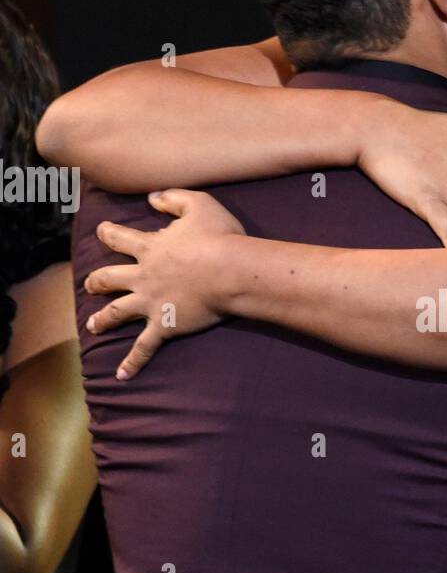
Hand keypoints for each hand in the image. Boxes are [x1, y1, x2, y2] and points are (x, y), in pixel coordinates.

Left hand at [84, 189, 244, 378]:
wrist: (230, 271)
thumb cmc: (219, 236)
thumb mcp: (198, 204)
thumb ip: (172, 198)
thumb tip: (152, 197)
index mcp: (150, 247)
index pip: (120, 239)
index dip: (108, 233)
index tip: (101, 231)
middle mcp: (143, 276)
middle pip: (109, 278)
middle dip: (97, 281)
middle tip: (89, 284)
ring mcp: (151, 303)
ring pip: (117, 312)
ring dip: (102, 319)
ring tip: (92, 325)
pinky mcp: (165, 325)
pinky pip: (143, 347)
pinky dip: (132, 362)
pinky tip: (122, 375)